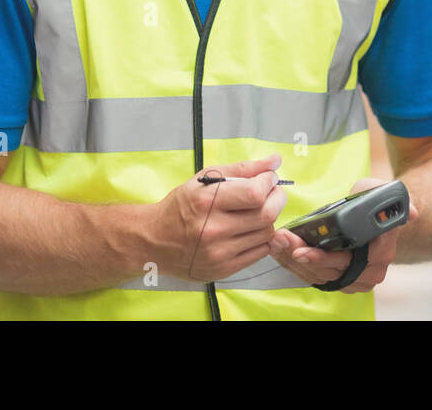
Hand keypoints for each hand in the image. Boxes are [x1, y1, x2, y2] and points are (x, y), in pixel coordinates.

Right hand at [150, 154, 288, 282]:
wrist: (154, 240)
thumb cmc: (182, 206)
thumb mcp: (205, 179)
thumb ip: (243, 169)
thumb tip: (275, 161)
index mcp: (206, 202)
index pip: (255, 193)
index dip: (269, 183)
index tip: (268, 178)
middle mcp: (212, 229)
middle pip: (266, 214)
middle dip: (277, 199)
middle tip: (272, 193)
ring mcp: (219, 253)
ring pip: (266, 233)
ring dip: (269, 218)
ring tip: (256, 210)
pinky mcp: (223, 269)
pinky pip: (260, 252)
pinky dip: (261, 237)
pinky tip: (249, 229)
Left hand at [268, 177, 419, 292]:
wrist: (380, 219)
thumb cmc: (378, 202)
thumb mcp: (381, 191)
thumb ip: (390, 197)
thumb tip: (413, 212)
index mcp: (382, 249)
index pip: (349, 259)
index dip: (322, 256)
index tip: (301, 248)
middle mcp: (373, 269)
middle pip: (330, 269)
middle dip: (300, 256)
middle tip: (281, 241)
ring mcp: (358, 278)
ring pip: (321, 276)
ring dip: (294, 261)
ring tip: (277, 242)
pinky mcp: (344, 280)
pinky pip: (318, 278)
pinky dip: (298, 267)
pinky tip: (283, 252)